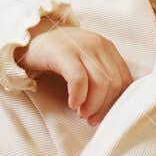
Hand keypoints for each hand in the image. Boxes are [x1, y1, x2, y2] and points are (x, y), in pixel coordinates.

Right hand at [17, 25, 131, 124]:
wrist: (29, 37)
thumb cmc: (59, 55)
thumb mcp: (85, 62)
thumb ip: (101, 76)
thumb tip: (114, 107)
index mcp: (107, 48)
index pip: (125, 80)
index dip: (117, 102)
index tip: (103, 116)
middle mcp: (98, 44)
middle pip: (115, 83)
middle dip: (104, 107)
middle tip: (90, 119)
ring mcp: (81, 46)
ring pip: (101, 82)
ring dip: (93, 104)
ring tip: (81, 113)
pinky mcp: (63, 52)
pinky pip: (79, 78)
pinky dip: (78, 95)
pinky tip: (72, 104)